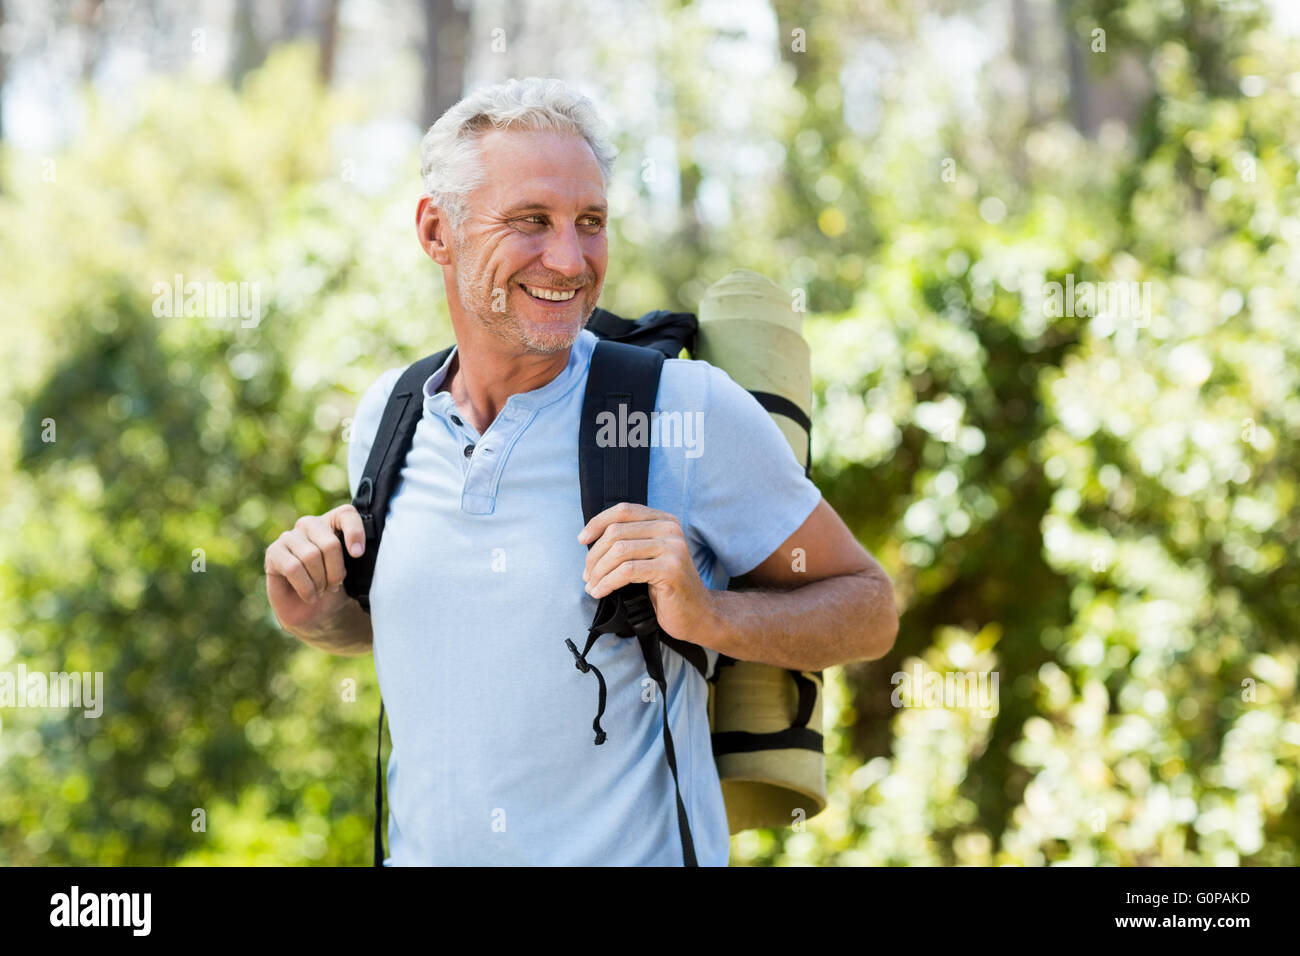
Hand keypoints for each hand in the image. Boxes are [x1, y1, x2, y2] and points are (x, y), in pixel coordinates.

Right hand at [265, 504, 364, 631]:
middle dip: (335, 571)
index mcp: (332, 523)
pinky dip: (305, 587)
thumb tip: (359, 550)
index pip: (346, 514)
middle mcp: (310, 524)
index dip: (354, 532)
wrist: (313, 613)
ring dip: (319, 581)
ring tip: (320, 590)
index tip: (358, 555)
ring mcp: (289, 536)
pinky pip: (293, 567)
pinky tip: (309, 595)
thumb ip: (356, 555)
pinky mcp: (273, 552)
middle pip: (330, 543)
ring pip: (310, 556)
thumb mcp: (354, 571)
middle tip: (334, 585)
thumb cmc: (334, 587)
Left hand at [578, 503, 714, 643]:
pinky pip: (627, 571)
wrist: (697, 614)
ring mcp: (673, 548)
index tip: (581, 540)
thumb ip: (630, 541)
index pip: (623, 510)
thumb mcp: (648, 557)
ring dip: (598, 572)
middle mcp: (670, 529)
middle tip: (587, 576)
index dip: (597, 523)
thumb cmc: (667, 587)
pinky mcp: (670, 569)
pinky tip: (600, 592)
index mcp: (664, 520)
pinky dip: (607, 582)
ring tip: (592, 587)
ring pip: (619, 551)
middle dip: (594, 556)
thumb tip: (590, 538)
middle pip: (617, 532)